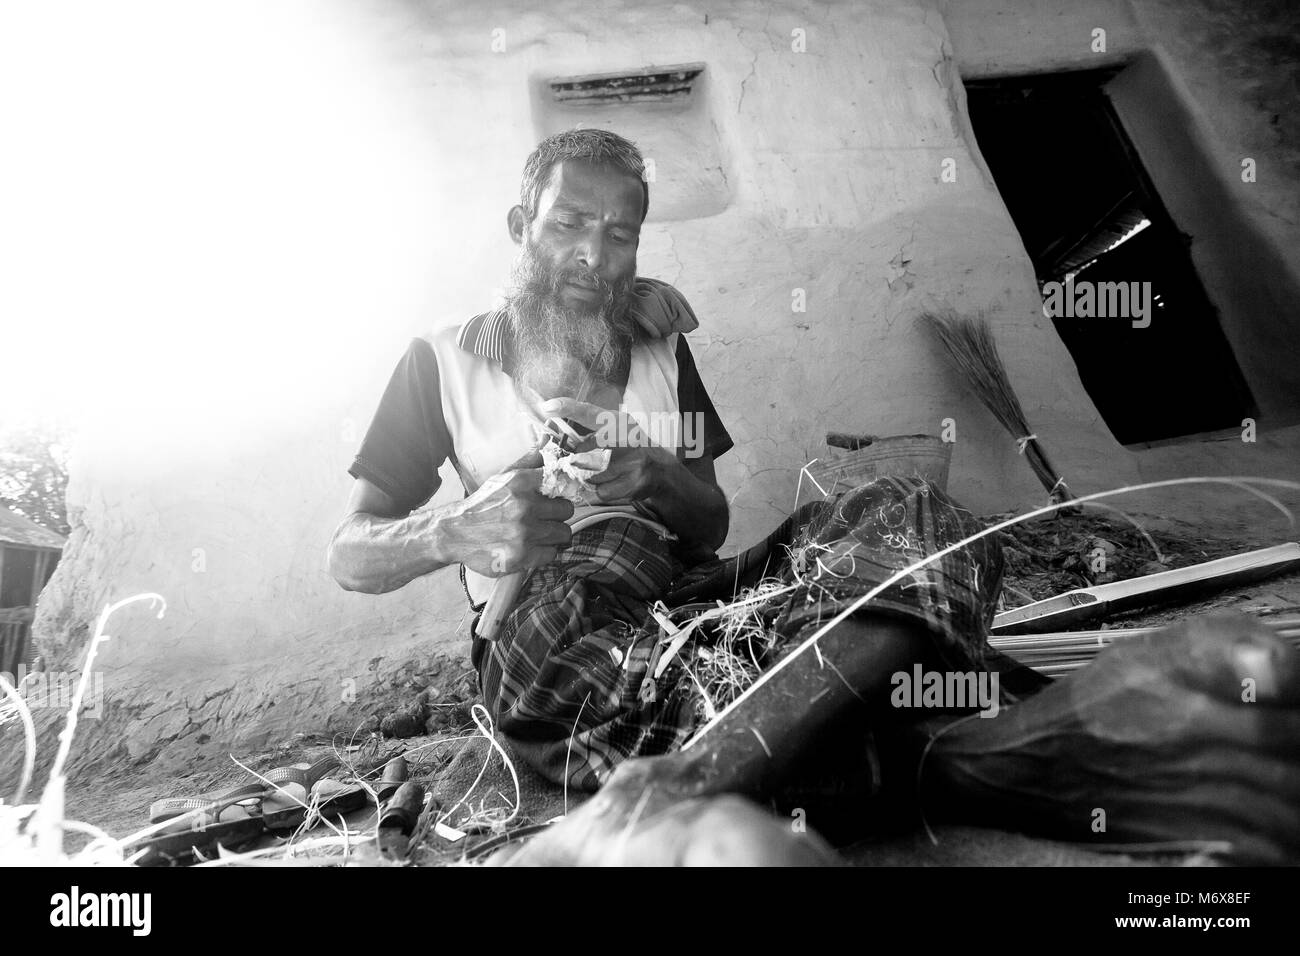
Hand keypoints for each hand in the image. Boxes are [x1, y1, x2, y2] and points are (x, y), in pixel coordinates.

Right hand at [433, 445, 574, 576]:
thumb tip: (550, 440)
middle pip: (566, 510)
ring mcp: (524, 533)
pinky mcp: (522, 556)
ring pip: (563, 533)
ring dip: (552, 534)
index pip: (561, 481)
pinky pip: (552, 553)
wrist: (455, 533)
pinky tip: (530, 546)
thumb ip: (530, 460)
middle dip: (557, 514)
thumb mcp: (504, 477)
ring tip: (537, 533)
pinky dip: (544, 552)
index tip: (556, 496)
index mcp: (521, 482)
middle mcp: (524, 506)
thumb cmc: (483, 505)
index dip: (561, 490)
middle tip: (543, 517)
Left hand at [539, 397, 678, 505]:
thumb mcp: (616, 429)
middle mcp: (627, 437)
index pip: (589, 411)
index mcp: (618, 421)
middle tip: (582, 460)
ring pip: (591, 474)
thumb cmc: (631, 447)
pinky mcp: (633, 483)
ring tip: (608, 472)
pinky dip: (602, 490)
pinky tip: (615, 483)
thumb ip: (589, 429)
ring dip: (591, 477)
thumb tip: (553, 430)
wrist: (662, 471)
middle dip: (577, 457)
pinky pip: (601, 491)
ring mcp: (632, 462)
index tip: (547, 406)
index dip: (568, 408)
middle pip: (584, 449)